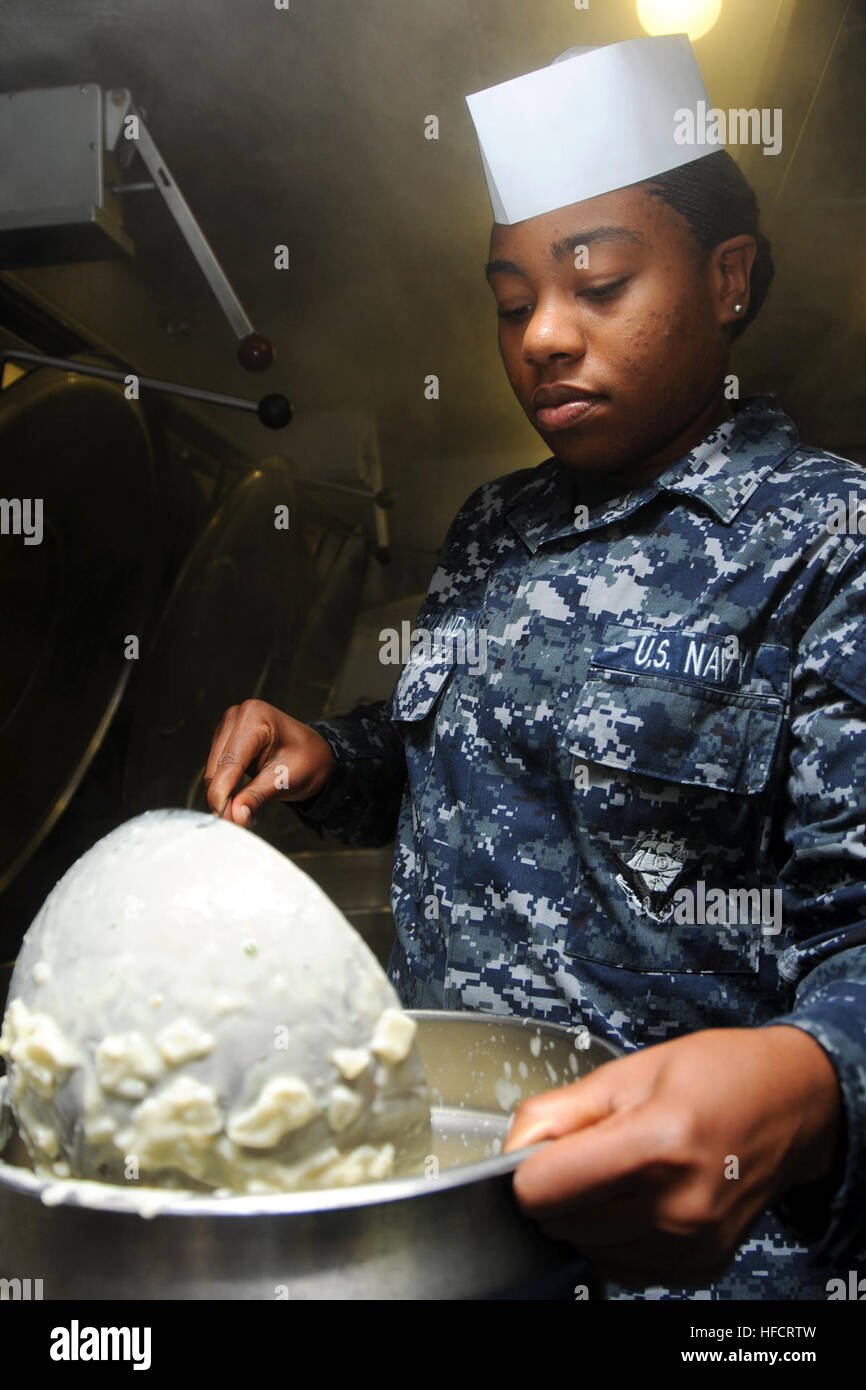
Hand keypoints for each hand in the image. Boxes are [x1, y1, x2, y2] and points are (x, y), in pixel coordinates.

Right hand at [204, 699, 335, 826]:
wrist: (315, 754)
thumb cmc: (309, 758)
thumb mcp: (286, 779)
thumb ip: (257, 796)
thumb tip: (235, 815)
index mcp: (255, 716)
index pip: (230, 760)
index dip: (222, 792)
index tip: (222, 817)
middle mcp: (237, 716)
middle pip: (217, 767)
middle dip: (224, 798)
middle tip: (240, 821)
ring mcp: (228, 727)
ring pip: (213, 771)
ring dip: (225, 796)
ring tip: (248, 810)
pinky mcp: (224, 741)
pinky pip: (216, 770)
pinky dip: (226, 789)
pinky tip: (243, 799)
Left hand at [504, 1024, 841, 1285]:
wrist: (792, 1104)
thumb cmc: (717, 1075)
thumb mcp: (629, 1070)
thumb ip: (558, 1112)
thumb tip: (511, 1149)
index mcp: (656, 1146)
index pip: (541, 1190)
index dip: (528, 1167)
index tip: (542, 1151)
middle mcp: (676, 1207)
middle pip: (560, 1222)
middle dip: (561, 1186)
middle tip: (595, 1148)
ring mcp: (690, 1244)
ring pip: (588, 1246)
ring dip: (590, 1213)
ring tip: (628, 1167)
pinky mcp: (699, 1266)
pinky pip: (624, 1262)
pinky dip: (620, 1233)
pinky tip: (646, 1195)